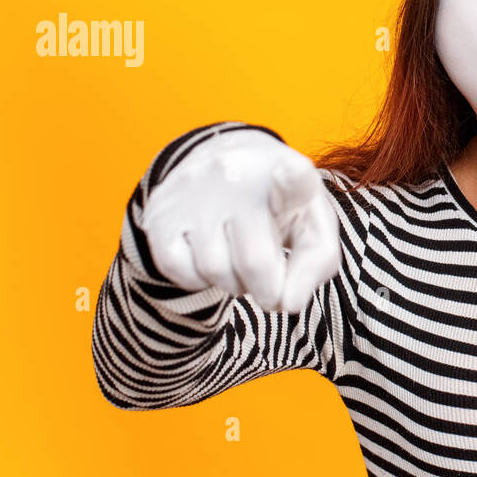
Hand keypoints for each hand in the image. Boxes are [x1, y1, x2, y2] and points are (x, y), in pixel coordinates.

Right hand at [138, 129, 341, 313]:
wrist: (227, 174)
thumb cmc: (281, 211)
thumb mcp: (313, 229)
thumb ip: (316, 266)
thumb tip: (287, 304)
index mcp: (287, 172)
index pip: (293, 176)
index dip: (294, 178)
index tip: (293, 171)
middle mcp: (237, 174)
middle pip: (254, 262)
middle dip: (267, 290)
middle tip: (270, 281)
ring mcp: (193, 191)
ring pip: (215, 270)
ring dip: (233, 283)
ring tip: (240, 260)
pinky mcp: (161, 212)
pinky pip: (180, 271)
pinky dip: (199, 279)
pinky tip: (212, 257)